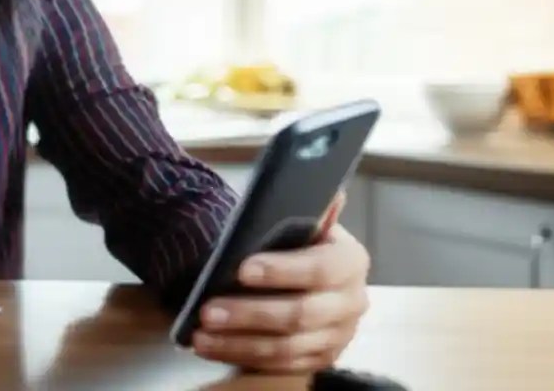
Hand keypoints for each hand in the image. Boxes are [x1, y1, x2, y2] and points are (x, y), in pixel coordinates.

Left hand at [192, 192, 369, 372]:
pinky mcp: (319, 359)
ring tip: (201, 333)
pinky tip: (211, 346)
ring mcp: (338, 336)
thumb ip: (308, 206)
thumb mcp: (300, 220)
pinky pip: (279, 365)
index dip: (282, 270)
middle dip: (249, 313)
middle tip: (208, 309)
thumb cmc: (294, 242)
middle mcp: (352, 302)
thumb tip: (326, 188)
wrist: (304, 273)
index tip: (242, 268)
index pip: (320, 269)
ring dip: (238, 341)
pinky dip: (241, 356)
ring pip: (285, 346)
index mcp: (350, 261)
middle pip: (300, 314)